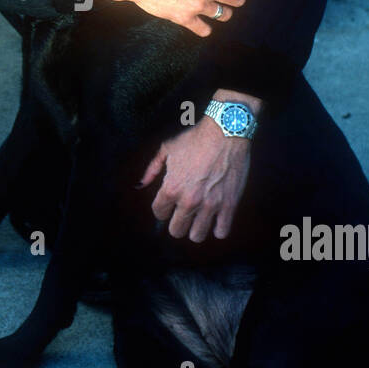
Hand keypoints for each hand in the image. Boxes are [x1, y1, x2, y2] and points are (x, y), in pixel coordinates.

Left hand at [137, 118, 250, 241]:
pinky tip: (216, 221)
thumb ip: (152, 169)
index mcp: (171, 187)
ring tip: (198, 221)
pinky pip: (221, 232)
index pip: (159, 213)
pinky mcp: (229, 205)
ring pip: (197, 236)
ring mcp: (209, 205)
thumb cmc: (195, 139)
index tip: (168, 206)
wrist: (226, 131)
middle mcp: (188, 200)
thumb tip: (140, 185)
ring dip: (196, 230)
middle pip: (176, 230)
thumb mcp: (167, 149)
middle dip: (177, 224)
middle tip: (183, 216)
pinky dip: (218, 229)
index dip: (162, 210)